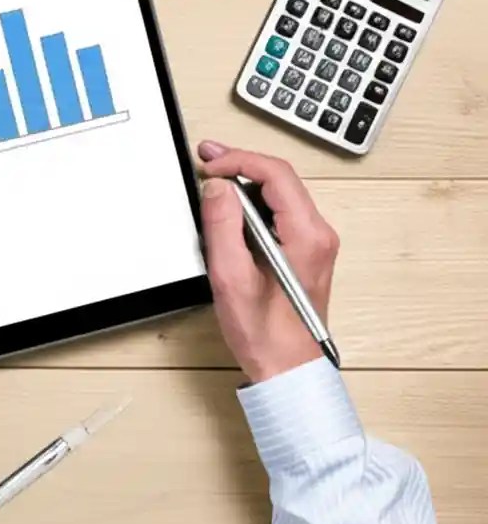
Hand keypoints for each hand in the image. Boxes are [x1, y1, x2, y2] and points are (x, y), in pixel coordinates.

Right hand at [197, 141, 338, 382]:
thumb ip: (223, 227)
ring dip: (245, 180)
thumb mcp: (232, 279)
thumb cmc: (265, 333)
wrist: (288, 367)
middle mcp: (317, 234)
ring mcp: (313, 242)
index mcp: (307, 236)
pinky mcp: (303, 250)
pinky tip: (229, 202)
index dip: (239, 160)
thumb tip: (217, 187)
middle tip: (206, 156)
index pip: (276, 175)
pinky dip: (252, 200)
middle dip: (241, 163)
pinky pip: (279, 211)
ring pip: (280, 192)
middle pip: (280, 178)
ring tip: (212, 174)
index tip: (209, 164)